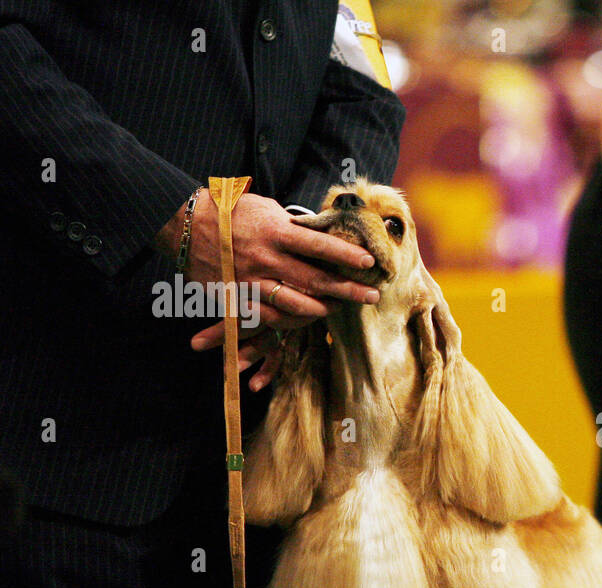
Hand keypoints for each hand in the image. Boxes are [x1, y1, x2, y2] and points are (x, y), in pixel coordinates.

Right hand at [155, 189, 377, 389]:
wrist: (184, 225)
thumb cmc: (230, 212)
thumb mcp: (265, 209)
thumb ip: (292, 226)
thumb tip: (323, 234)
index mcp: (276, 232)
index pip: (320, 245)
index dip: (348, 255)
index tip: (370, 262)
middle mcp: (266, 258)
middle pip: (316, 280)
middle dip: (349, 290)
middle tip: (372, 296)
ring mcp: (251, 281)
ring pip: (296, 304)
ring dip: (323, 309)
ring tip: (339, 307)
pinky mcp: (237, 297)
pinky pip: (270, 317)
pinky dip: (291, 320)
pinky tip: (305, 318)